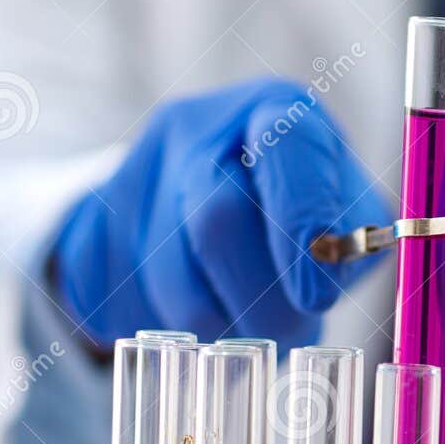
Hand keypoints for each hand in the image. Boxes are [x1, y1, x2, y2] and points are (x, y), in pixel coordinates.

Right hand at [50, 79, 391, 347]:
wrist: (218, 196)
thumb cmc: (312, 214)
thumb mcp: (351, 216)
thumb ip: (346, 247)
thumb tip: (315, 285)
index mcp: (275, 111)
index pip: (286, 151)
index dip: (301, 224)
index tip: (317, 294)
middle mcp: (198, 129)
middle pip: (215, 221)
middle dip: (263, 301)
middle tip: (292, 333)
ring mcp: (136, 172)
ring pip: (170, 280)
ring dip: (222, 326)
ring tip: (255, 326)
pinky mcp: (93, 225)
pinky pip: (119, 299)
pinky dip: (166, 327)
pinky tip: (199, 315)